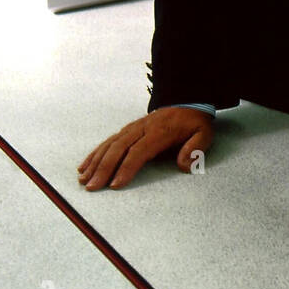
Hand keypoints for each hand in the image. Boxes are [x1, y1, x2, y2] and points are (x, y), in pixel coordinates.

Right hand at [77, 107, 214, 191]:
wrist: (187, 101)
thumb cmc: (194, 122)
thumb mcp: (204, 134)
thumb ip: (195, 149)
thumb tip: (183, 165)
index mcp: (160, 132)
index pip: (139, 151)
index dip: (126, 168)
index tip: (115, 184)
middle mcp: (142, 128)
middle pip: (119, 149)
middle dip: (103, 169)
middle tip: (93, 187)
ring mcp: (133, 128)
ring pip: (110, 144)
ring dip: (95, 162)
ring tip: (84, 180)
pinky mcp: (128, 129)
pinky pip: (108, 141)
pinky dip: (95, 153)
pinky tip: (85, 166)